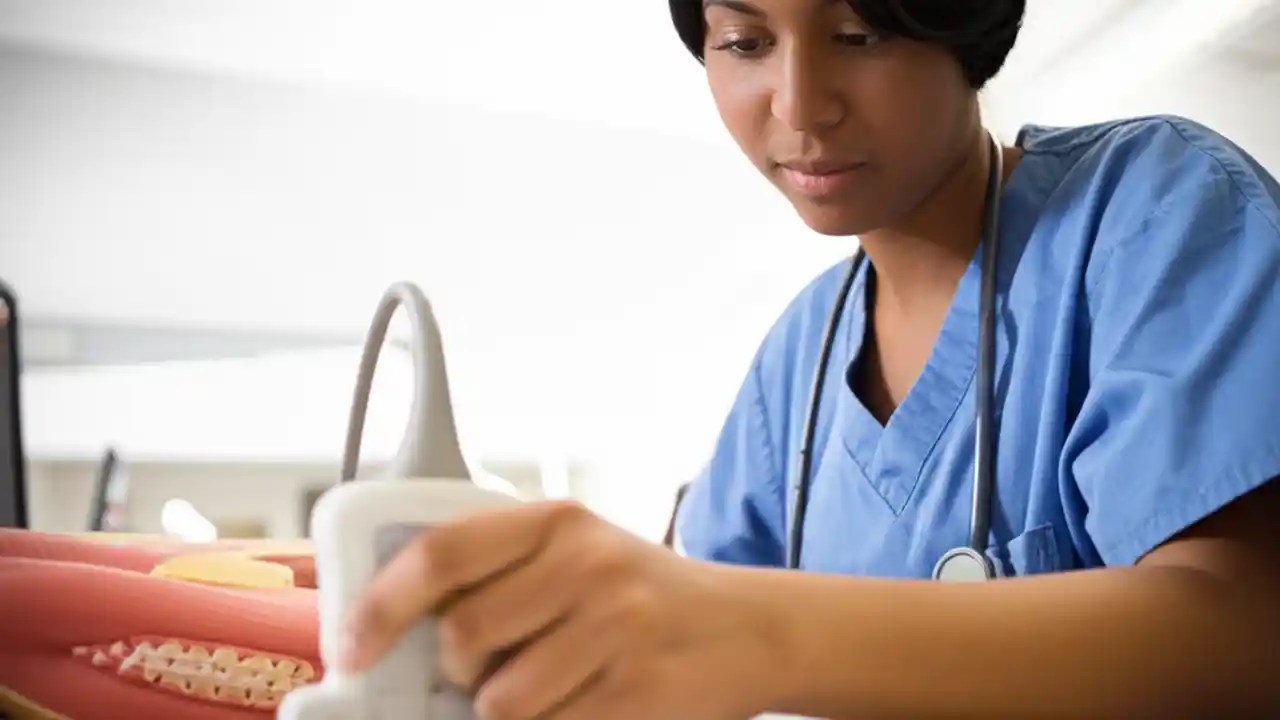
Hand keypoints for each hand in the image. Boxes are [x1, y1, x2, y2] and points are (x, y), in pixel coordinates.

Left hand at [340, 500, 779, 719]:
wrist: (746, 629)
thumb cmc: (641, 595)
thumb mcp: (575, 554)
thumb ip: (497, 572)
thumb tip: (390, 630)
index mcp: (558, 521)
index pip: (441, 554)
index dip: (381, 606)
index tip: (354, 649)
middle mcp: (588, 564)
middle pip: (462, 637)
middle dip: (458, 671)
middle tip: (482, 672)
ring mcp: (617, 628)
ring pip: (498, 702)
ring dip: (505, 711)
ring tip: (550, 688)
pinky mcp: (637, 692)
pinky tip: (578, 706)